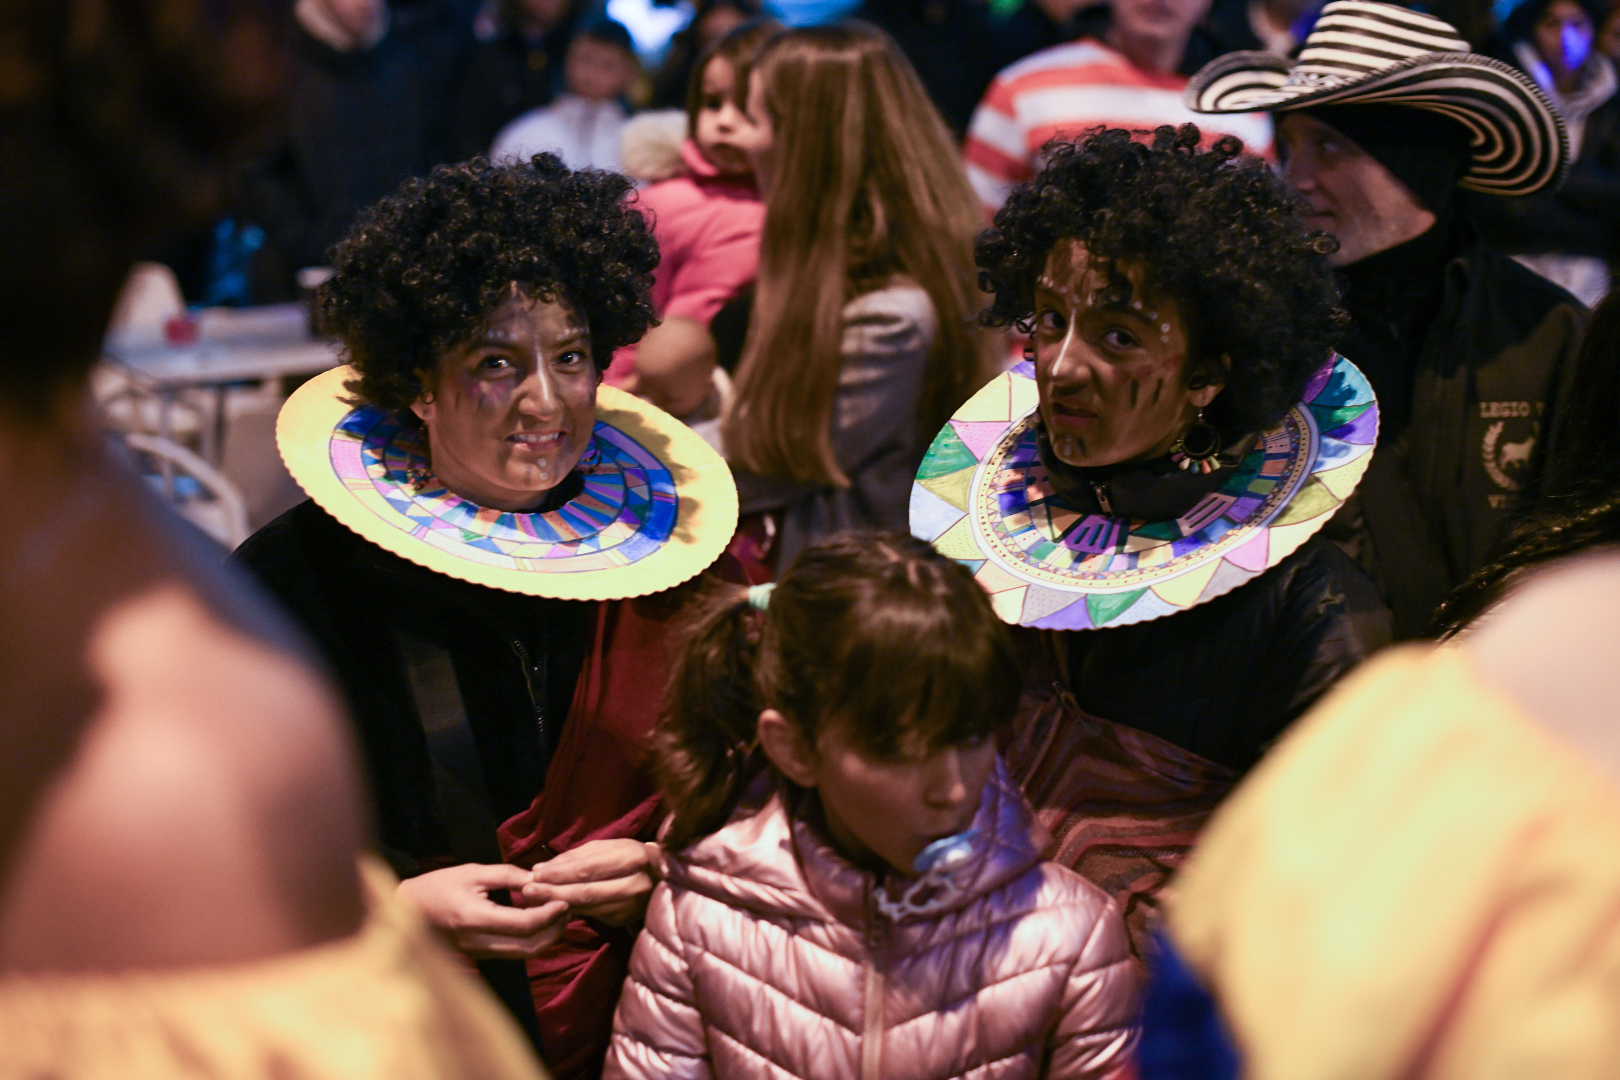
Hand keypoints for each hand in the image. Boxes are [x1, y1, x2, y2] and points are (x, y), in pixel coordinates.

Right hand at [397, 863, 568, 959]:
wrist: (407, 911)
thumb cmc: (437, 886)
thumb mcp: (472, 872)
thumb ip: (506, 875)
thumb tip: (537, 878)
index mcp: (475, 918)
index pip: (523, 925)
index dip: (549, 915)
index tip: (564, 901)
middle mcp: (478, 942)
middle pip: (529, 947)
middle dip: (554, 930)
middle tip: (568, 909)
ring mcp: (478, 952)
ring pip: (523, 955)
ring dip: (546, 938)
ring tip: (558, 916)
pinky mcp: (480, 955)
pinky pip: (513, 953)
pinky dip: (532, 941)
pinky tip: (539, 922)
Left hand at [520, 839, 660, 926]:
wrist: (664, 875)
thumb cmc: (630, 855)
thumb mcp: (608, 846)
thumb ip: (576, 857)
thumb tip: (542, 869)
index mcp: (632, 858)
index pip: (588, 869)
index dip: (559, 874)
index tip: (534, 874)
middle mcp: (635, 883)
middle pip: (586, 892)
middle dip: (553, 893)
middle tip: (527, 892)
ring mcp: (631, 905)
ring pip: (588, 907)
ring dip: (557, 904)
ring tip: (533, 900)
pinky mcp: (624, 919)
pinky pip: (592, 915)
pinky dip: (570, 911)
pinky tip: (553, 907)